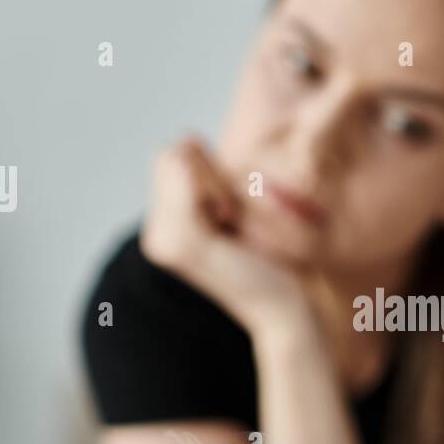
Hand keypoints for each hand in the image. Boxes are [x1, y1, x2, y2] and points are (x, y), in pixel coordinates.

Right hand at [140, 135, 312, 334]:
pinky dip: (217, 186)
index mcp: (166, 230)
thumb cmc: (271, 259)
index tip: (232, 212)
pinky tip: (231, 222)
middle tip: (234, 220)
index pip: (169, 158)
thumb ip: (207, 175)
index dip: (207, 172)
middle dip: (208, 175)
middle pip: (170, 156)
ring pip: (176, 160)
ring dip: (215, 182)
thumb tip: (185, 137)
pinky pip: (186, 175)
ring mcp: (162, 241)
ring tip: (233, 225)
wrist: (288, 306)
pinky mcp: (181, 241)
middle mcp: (155, 237)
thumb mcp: (235, 208)